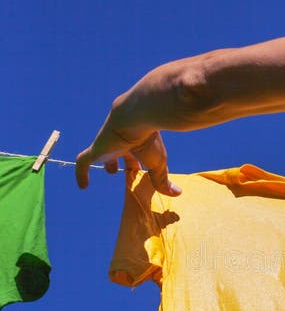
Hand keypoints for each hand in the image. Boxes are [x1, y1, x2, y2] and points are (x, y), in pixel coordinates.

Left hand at [76, 78, 181, 195]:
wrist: (136, 117)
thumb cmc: (150, 139)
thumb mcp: (158, 164)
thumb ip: (163, 180)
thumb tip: (177, 193)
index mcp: (137, 144)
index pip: (136, 155)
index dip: (136, 165)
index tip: (138, 173)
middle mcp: (122, 143)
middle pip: (120, 153)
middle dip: (120, 162)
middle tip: (119, 172)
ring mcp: (107, 145)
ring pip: (103, 154)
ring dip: (105, 162)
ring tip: (106, 171)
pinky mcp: (95, 149)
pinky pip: (83, 163)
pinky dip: (81, 174)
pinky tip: (82, 186)